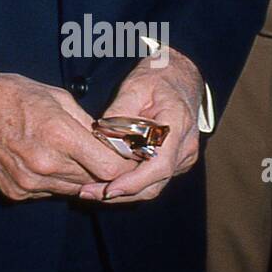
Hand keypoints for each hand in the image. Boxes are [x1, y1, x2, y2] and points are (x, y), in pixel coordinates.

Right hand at [0, 67, 131, 200]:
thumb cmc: (14, 95)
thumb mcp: (58, 97)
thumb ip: (88, 125)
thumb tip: (113, 143)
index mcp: (59, 135)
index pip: (110, 168)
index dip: (124, 164)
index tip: (127, 158)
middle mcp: (46, 164)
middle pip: (94, 181)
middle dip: (102, 169)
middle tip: (100, 154)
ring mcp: (29, 182)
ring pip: (73, 189)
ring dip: (79, 176)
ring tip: (70, 154)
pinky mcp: (17, 192)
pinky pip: (49, 192)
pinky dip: (54, 180)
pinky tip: (44, 160)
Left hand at [78, 48, 202, 203]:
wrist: (179, 77)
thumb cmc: (156, 79)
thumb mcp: (134, 87)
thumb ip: (120, 113)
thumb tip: (103, 135)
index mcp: (178, 126)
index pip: (159, 165)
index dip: (134, 181)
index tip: (109, 189)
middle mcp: (185, 147)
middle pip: (155, 184)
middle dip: (120, 193)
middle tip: (87, 192)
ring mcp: (183, 157)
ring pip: (153, 186)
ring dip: (123, 192)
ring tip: (90, 191)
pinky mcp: (175, 162)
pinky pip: (153, 179)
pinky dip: (130, 184)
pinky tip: (105, 182)